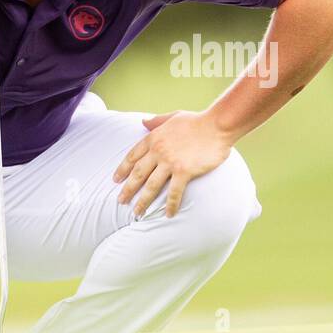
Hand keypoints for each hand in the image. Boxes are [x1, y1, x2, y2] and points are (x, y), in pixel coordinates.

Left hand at [113, 110, 233, 218]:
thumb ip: (156, 121)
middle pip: (138, 173)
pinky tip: (168, 215)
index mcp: (154, 138)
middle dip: (127, 189)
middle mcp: (158, 151)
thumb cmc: (197, 121)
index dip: (122, 169)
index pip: (132, 156)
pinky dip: (170, 205)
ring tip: (136, 213)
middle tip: (120, 201)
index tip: (115, 180)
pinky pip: (174, 192)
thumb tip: (143, 121)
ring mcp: (170, 162)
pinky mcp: (184, 171)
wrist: (217, 125)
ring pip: (151, 186)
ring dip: (143, 201)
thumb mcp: (173, 117)